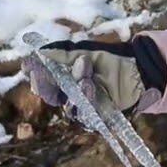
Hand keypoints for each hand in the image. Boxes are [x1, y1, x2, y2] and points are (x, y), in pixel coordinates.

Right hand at [22, 38, 153, 116]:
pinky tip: (89, 84)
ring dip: (73, 89)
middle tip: (42, 73)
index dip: (34, 73)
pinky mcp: (98, 115)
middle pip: (50, 95)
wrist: (138, 68)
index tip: (28, 64)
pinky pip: (86, 114)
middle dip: (45, 84)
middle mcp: (70, 93)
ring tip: (83, 73)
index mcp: (64, 77)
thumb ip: (65, 53)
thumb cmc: (111, 58)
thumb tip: (41, 50)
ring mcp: (84, 105)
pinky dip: (86, 98)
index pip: (43, 78)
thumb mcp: (87, 51)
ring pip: (68, 106)